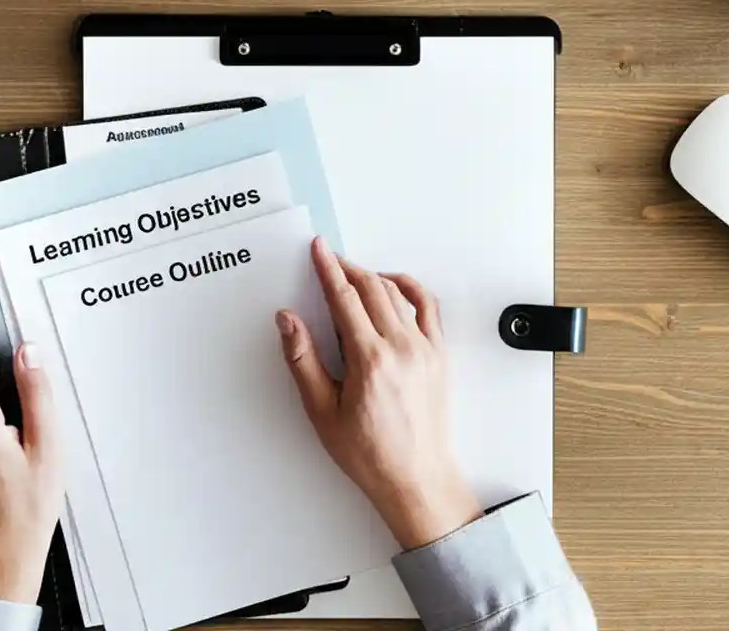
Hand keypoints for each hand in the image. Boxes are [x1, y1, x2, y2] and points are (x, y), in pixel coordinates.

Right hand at [276, 238, 480, 549]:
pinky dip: (410, 289)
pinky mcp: (440, 356)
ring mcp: (426, 349)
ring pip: (398, 293)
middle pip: (372, 288)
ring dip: (373, 277)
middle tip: (328, 261)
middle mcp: (402, 348)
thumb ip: (303, 360)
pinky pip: (428, 308)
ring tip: (353, 275)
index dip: (327, 269)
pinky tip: (394, 286)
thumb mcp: (322, 411)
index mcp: (370, 360)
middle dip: (347, 269)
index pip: (344, 299)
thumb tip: (288, 320)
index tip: (318, 249)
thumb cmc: (369, 453)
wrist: (416, 479)